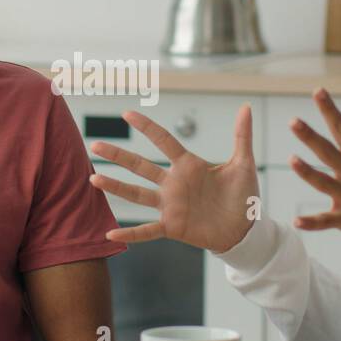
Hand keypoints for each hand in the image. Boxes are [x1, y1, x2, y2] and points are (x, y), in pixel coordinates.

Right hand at [88, 105, 259, 253]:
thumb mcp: (243, 164)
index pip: (163, 141)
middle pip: (141, 166)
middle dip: (118, 155)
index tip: (127, 113)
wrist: (246, 229)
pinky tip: (109, 233)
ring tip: (94, 178)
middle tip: (95, 144)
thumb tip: (246, 106)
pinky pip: (147, 230)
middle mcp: (174, 183)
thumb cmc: (243, 195)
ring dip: (116, 187)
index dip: (146, 127)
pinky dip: (129, 232)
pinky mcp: (173, 226)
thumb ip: (241, 135)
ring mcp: (170, 205)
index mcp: (189, 165)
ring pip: (137, 194)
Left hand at [289, 89, 340, 246]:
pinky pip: (328, 222)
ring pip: (326, 184)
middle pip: (330, 154)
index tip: (317, 91)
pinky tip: (296, 222)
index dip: (330, 110)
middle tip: (293, 121)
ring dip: (309, 174)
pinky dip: (313, 223)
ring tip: (293, 160)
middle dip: (311, 138)